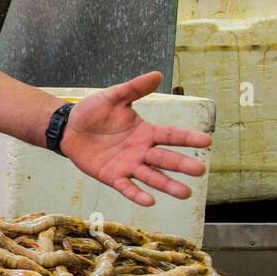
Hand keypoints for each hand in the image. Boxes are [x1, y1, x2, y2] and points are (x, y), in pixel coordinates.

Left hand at [60, 71, 211, 206]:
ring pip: (152, 176)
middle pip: (165, 159)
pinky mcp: (112, 176)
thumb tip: (157, 74)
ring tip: (185, 193)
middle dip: (182, 165)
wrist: (69, 128)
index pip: (171, 135)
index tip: (207, 141)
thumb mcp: (113, 97)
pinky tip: (150, 201)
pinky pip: (127, 187)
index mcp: (146, 132)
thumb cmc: (93, 111)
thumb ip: (134, 88)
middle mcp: (141, 151)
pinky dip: (137, 194)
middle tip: (200, 171)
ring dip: (167, 185)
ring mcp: (128, 165)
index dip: (188, 138)